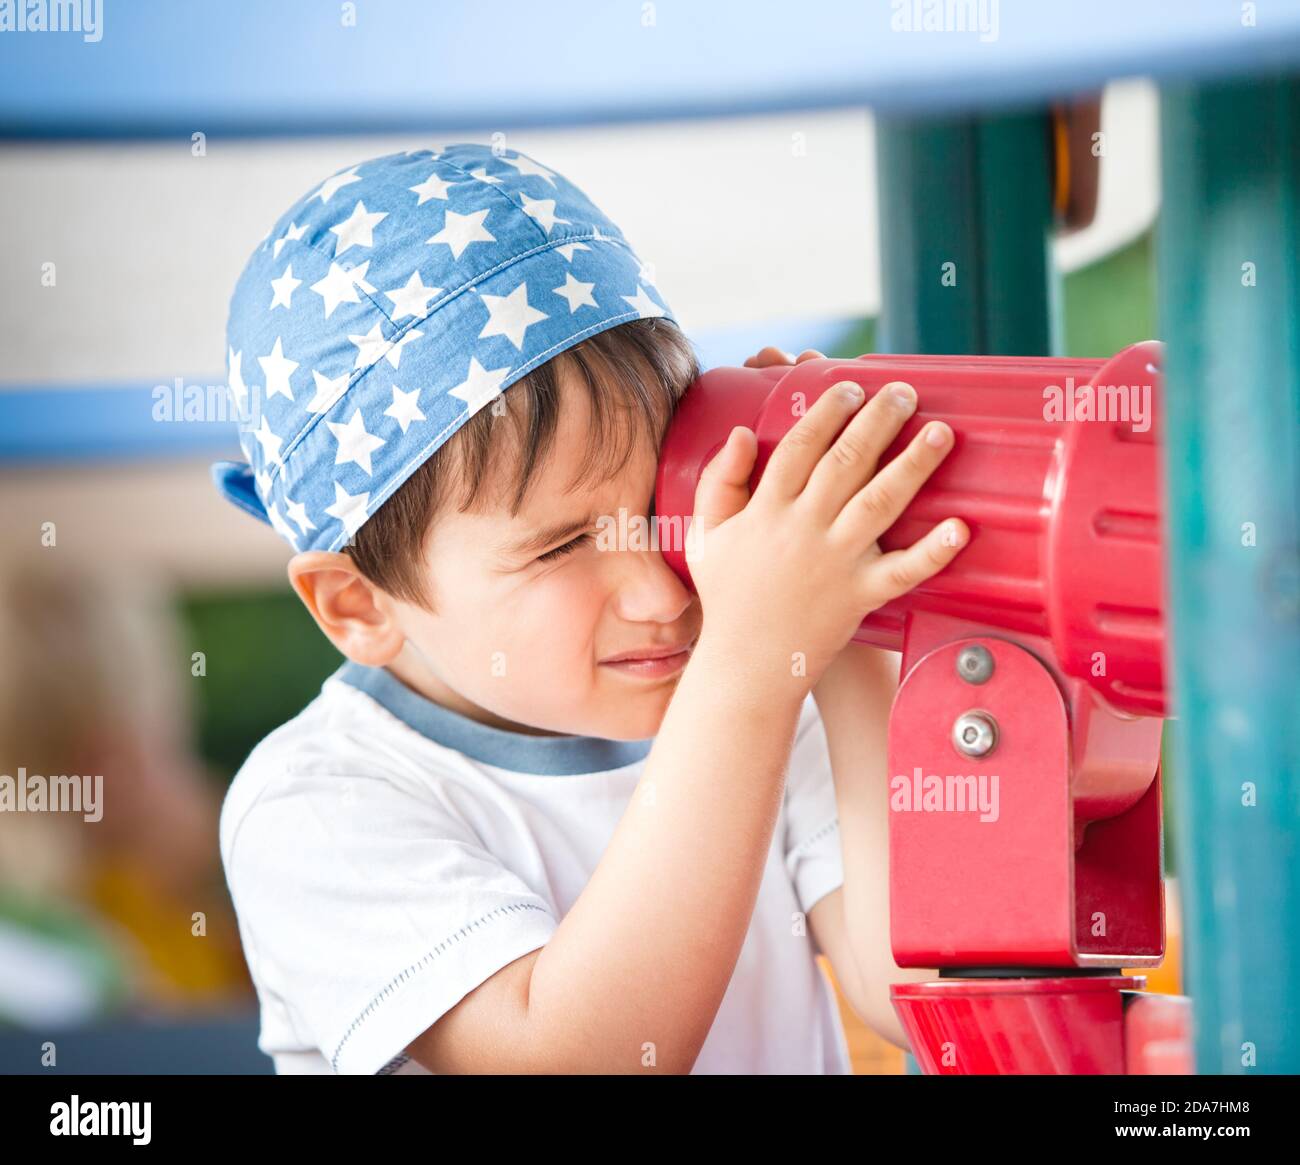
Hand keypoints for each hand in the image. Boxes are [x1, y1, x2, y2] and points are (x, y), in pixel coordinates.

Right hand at [686, 346, 966, 691]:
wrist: (746, 666)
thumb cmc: (727, 597)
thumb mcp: (705, 536)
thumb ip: (718, 481)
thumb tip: (743, 432)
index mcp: (765, 510)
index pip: (799, 447)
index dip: (826, 413)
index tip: (849, 387)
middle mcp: (802, 529)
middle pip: (846, 462)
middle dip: (878, 420)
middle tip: (904, 392)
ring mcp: (835, 562)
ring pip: (880, 502)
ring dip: (913, 464)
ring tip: (941, 431)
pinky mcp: (861, 595)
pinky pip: (902, 571)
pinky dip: (933, 551)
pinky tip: (961, 528)